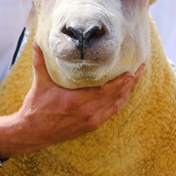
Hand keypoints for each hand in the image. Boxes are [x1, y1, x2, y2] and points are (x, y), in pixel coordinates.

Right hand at [0, 44, 141, 157]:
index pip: (106, 91)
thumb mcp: (39, 84)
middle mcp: (88, 113)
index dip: (122, 81)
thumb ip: (40, 62)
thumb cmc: (36, 107)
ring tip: (137, 77)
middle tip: (141, 68)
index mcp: (77, 102)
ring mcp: (92, 121)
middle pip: (117, 96)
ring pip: (117, 105)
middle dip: (131, 82)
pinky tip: (125, 92)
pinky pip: (112, 112)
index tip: (133, 71)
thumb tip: (36, 42)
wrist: (33, 133)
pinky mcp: (92, 126)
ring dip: (128, 91)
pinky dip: (120, 101)